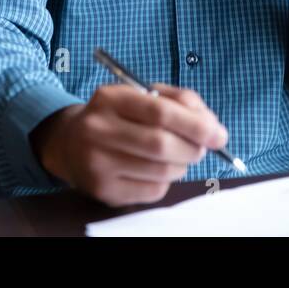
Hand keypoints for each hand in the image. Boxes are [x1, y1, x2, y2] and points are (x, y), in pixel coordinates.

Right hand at [33, 84, 227, 205]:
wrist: (70, 143)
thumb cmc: (118, 116)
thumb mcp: (141, 96)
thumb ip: (179, 102)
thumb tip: (212, 128)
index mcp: (110, 98)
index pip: (159, 111)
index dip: (195, 124)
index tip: (218, 134)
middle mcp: (97, 129)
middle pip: (161, 144)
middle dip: (192, 148)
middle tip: (202, 148)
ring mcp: (97, 162)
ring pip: (161, 171)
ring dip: (181, 166)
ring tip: (177, 157)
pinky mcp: (102, 189)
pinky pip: (152, 191)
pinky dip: (165, 182)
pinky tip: (156, 170)